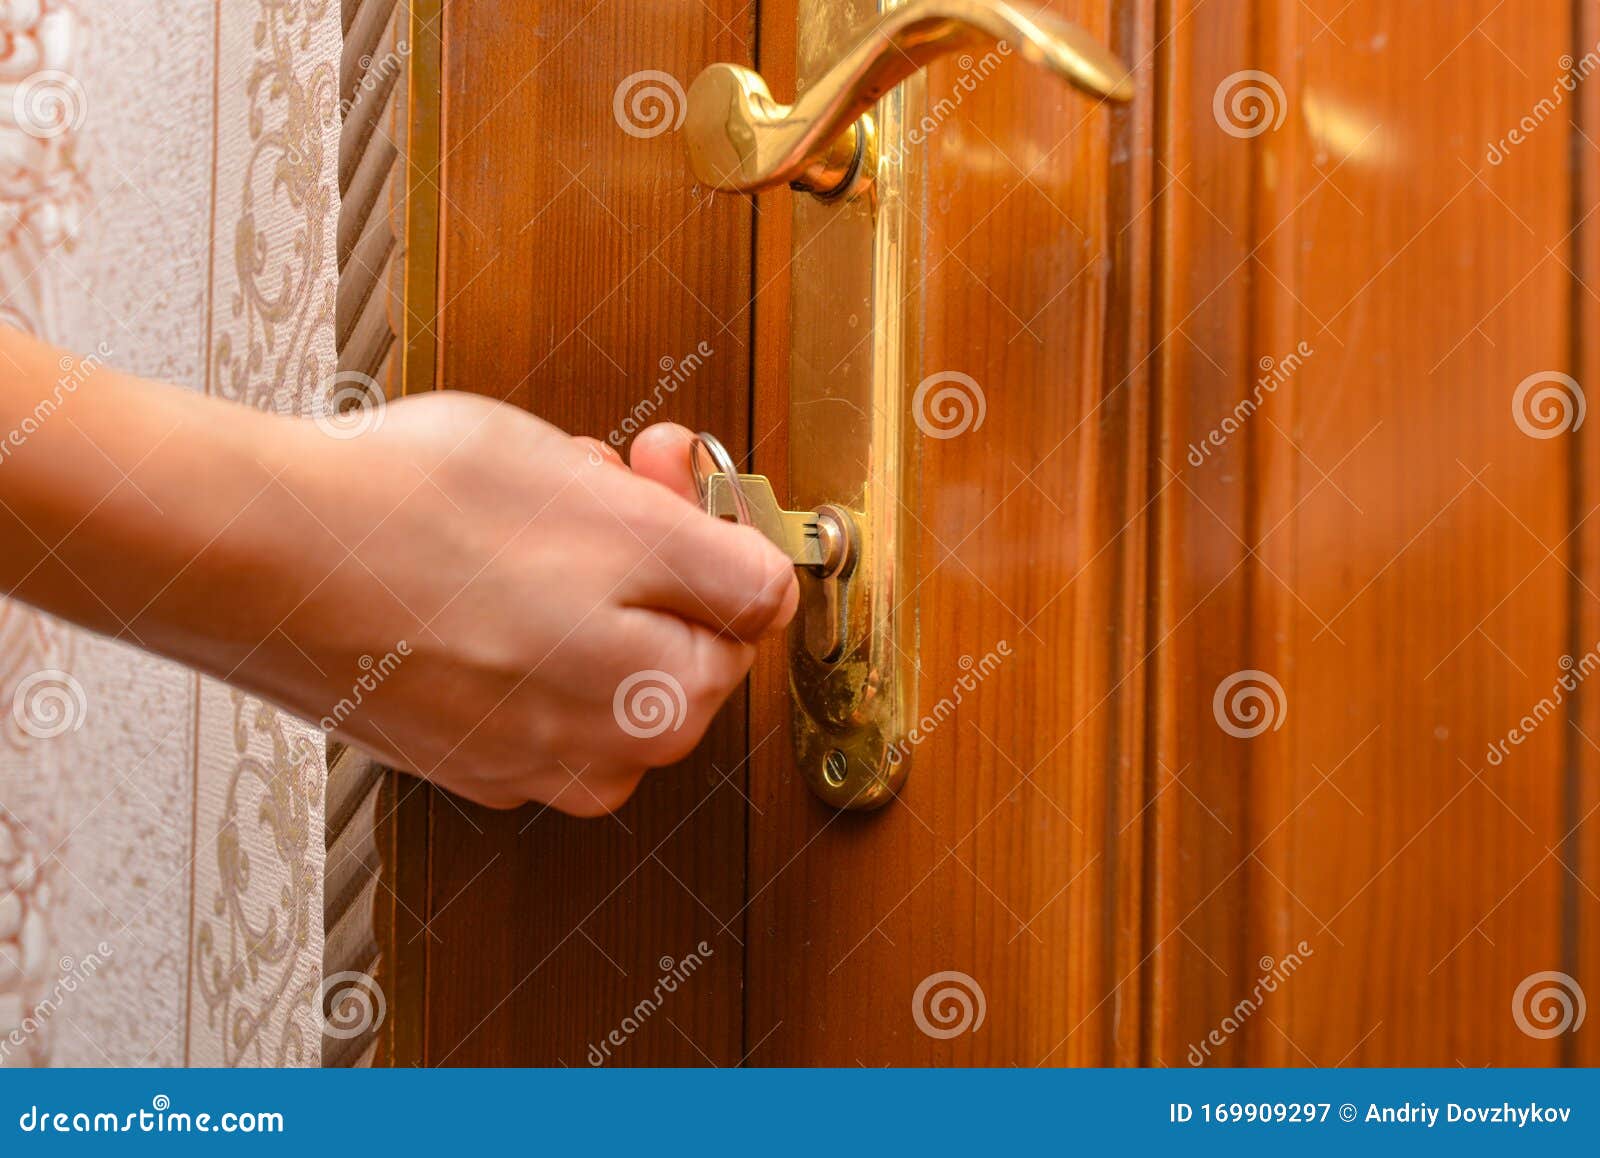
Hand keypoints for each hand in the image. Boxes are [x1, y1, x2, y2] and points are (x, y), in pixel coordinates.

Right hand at [209, 395, 796, 813]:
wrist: (253, 555)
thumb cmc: (423, 525)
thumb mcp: (620, 516)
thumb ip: (727, 568)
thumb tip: (770, 585)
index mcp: (660, 707)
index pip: (743, 613)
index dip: (713, 519)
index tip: (674, 464)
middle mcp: (595, 756)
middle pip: (665, 630)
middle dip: (646, 537)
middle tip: (602, 465)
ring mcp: (515, 756)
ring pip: (590, 644)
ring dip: (580, 565)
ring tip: (526, 500)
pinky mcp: (450, 742)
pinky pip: (520, 668)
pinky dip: (516, 609)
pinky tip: (470, 553)